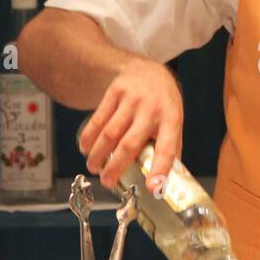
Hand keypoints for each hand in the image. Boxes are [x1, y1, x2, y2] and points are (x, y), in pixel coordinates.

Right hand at [79, 57, 182, 190]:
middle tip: (107, 182)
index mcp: (171, 119)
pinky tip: (85, 148)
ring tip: (93, 167)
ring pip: (109, 133)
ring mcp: (132, 99)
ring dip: (98, 154)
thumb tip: (166, 180)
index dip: (159, 169)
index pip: (167, 148)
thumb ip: (170, 147)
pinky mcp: (115, 92)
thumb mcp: (175, 121)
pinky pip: (98, 119)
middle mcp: (152, 109)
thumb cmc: (163, 103)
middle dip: (115, 167)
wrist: (149, 70)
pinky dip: (88, 137)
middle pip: (129, 144)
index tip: (153, 189)